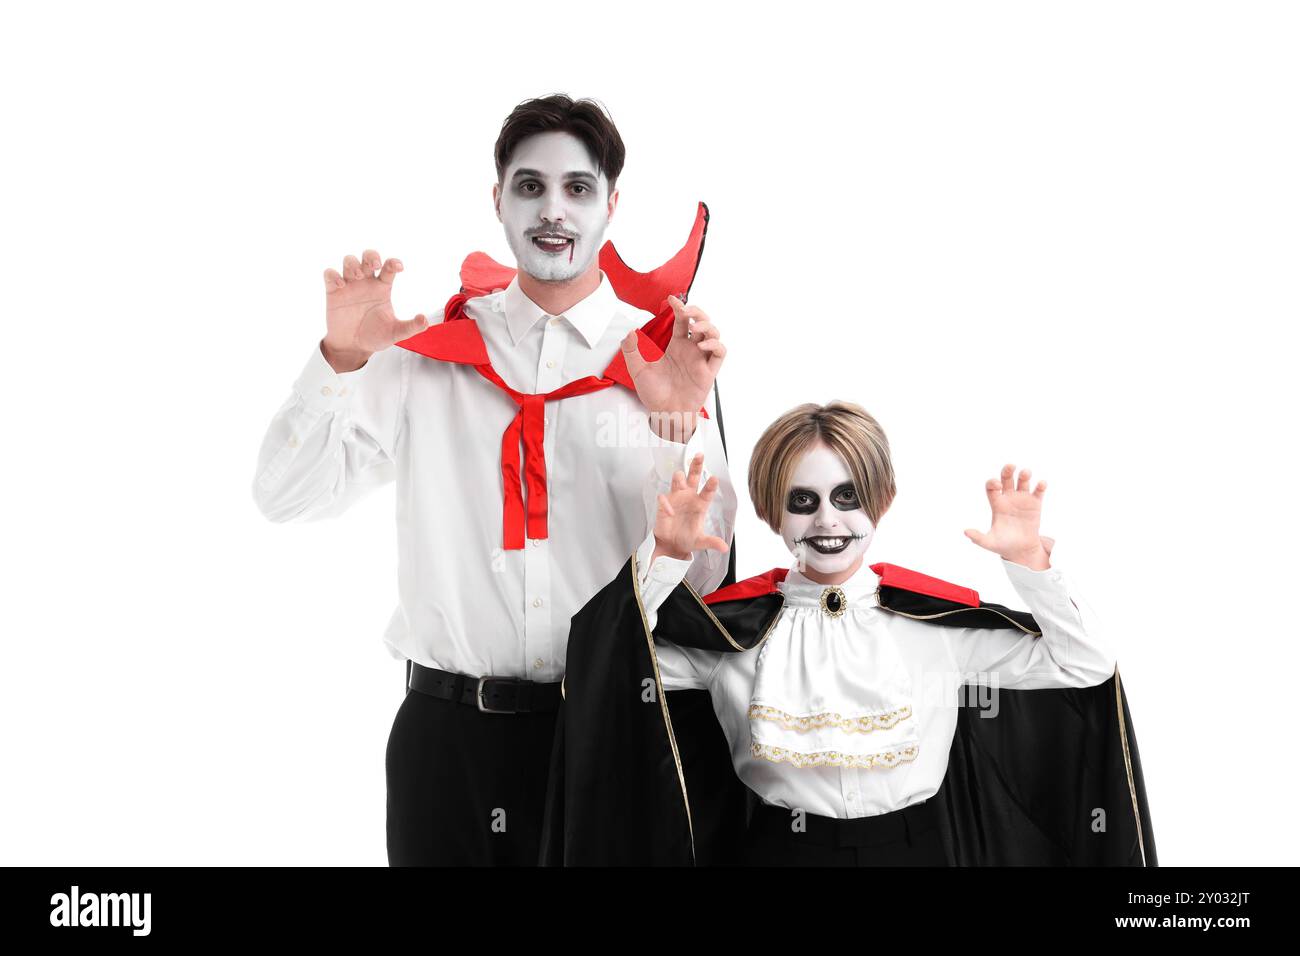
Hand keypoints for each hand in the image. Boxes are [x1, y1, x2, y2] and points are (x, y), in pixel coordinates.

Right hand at [321, 249, 429, 371]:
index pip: (389, 267)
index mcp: (382, 288)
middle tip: (375, 265)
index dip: (393, 262)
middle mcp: (366, 282)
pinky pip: (330, 274)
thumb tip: (425, 320)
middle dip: (371, 255)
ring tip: (357, 276)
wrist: (353, 347)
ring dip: (353, 263)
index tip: (398, 267)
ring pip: (349, 260)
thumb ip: (411, 327)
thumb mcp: (395, 333)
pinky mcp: (333, 292)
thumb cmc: (375, 337)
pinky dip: (333, 275)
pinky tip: (341, 285)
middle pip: (368, 256)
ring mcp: (349, 285)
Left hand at [621, 295, 725, 442]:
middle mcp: (691, 350)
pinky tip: (701, 345)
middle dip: (697, 311)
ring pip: (714, 334)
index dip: (679, 307)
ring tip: (696, 328)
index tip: (671, 299)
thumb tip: (629, 332)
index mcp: (677, 346)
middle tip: (686, 311)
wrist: (664, 414)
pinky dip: (715, 344)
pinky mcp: (709, 372)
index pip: (682, 321)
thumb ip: (631, 351)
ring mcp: (701, 360)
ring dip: (708, 326)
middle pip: (702, 322)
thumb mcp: (637, 369)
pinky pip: (719, 353)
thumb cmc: (654, 394)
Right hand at [652, 453, 728, 561]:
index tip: (714, 478)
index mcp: (700, 504)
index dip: (710, 485)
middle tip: (700, 455)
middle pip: (693, 477)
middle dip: (696, 466)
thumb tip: (724, 547)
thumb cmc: (687, 539)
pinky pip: (663, 499)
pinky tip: (670, 510)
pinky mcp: (664, 505)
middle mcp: (689, 497)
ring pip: (677, 481)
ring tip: (680, 477)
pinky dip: (666, 503)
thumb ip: (712, 542)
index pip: (707, 492)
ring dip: (678, 478)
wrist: (671, 544)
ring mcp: (676, 499)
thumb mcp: (701, 542)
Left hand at [963, 464, 1052, 569]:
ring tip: (1026, 473)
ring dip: (1024, 475)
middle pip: (1006, 479)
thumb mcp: (989, 542)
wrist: (1021, 550)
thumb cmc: (1003, 545)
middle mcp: (1008, 498)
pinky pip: (1038, 491)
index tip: (998, 486)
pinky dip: (1040, 486)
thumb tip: (965, 532)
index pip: (991, 487)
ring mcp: (1022, 500)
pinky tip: (1041, 484)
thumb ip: (978, 537)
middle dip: (1007, 471)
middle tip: (1011, 466)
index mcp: (996, 504)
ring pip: (1022, 481)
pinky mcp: (1035, 504)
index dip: (993, 482)